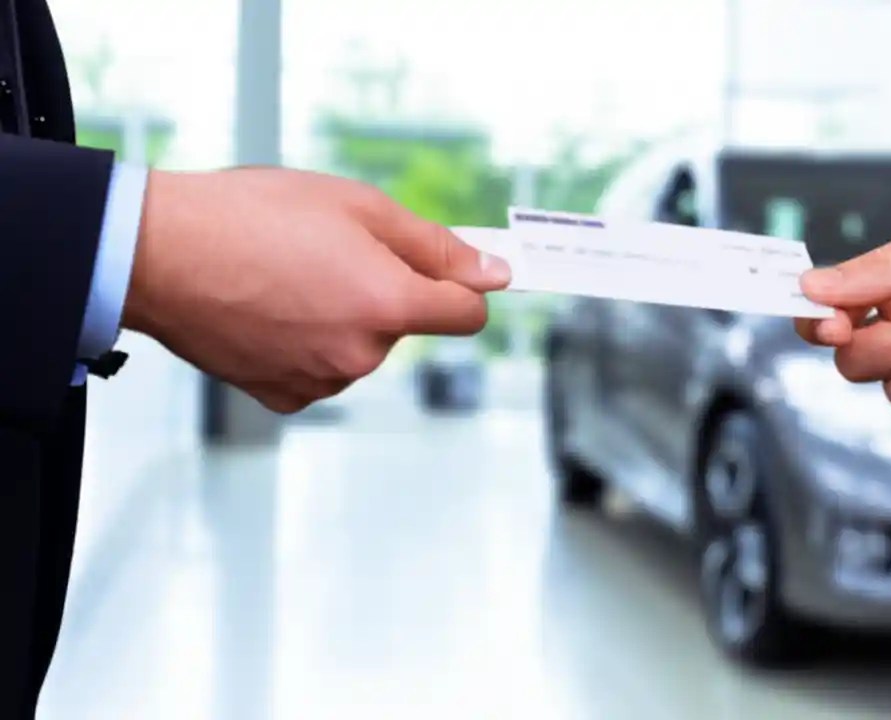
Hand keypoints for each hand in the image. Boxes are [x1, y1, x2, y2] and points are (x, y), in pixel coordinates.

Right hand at [122, 167, 510, 412]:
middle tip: (327, 252)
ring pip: (360, 346)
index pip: (466, 314)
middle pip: (405, 325)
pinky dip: (306, 343)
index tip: (450, 273)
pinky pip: (319, 369)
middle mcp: (362, 354)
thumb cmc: (253, 216)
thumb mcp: (358, 206)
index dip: (462, 287)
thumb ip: (436, 245)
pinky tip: (270, 310)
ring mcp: (321, 380)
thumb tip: (494, 274)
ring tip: (287, 276)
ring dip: (342, 316)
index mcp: (389, 304)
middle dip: (383, 290)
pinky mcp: (283, 395)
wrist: (158, 252)